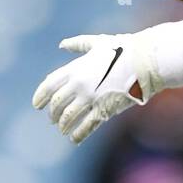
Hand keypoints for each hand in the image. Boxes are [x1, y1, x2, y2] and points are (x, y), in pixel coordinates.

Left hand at [31, 31, 154, 143]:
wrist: (145, 61)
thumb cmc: (122, 49)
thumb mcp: (97, 43)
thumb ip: (78, 44)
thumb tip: (62, 44)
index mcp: (75, 69)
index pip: (49, 85)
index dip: (40, 96)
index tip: (37, 105)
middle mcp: (79, 84)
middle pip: (57, 103)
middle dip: (53, 113)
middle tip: (52, 118)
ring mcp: (90, 98)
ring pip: (68, 117)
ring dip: (63, 125)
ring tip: (62, 129)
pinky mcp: (104, 110)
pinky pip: (86, 127)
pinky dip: (77, 135)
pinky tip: (73, 139)